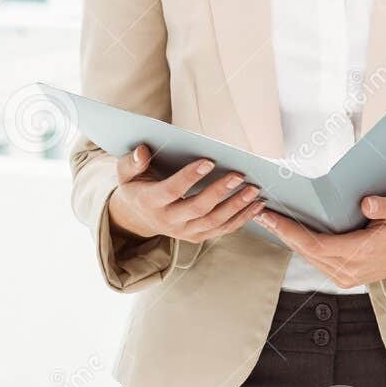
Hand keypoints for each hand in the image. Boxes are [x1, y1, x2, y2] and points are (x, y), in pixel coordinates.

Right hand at [106, 145, 264, 243]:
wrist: (139, 216)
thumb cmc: (138, 186)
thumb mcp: (127, 173)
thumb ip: (132, 162)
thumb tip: (142, 150)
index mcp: (149, 202)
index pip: (171, 190)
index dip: (189, 177)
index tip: (209, 161)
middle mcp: (167, 221)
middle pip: (197, 209)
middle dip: (219, 192)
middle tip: (239, 175)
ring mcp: (184, 231)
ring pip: (214, 222)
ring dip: (237, 206)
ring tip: (254, 190)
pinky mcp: (198, 236)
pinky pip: (223, 229)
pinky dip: (243, 218)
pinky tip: (258, 204)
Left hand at [255, 194, 385, 287]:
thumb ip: (385, 207)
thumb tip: (366, 203)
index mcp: (361, 253)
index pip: (316, 244)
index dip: (291, 232)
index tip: (272, 217)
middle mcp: (349, 270)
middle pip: (306, 252)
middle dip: (282, 233)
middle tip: (261, 214)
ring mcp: (346, 276)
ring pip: (308, 258)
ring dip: (289, 240)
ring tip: (271, 221)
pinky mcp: (344, 276)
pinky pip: (317, 261)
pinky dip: (302, 247)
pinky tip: (291, 233)